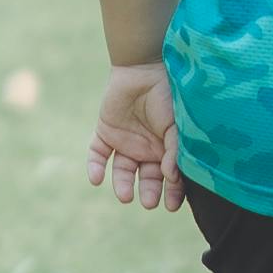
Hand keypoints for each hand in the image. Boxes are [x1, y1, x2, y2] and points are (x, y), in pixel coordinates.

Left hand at [85, 62, 185, 210]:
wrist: (144, 67)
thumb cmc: (167, 95)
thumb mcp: (176, 124)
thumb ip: (174, 150)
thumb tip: (172, 176)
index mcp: (166, 149)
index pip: (170, 178)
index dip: (172, 192)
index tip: (171, 205)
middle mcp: (146, 149)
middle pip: (147, 179)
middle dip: (149, 192)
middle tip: (150, 202)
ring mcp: (125, 142)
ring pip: (123, 171)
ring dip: (123, 184)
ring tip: (125, 195)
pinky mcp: (105, 132)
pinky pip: (98, 154)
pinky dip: (95, 167)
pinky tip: (96, 179)